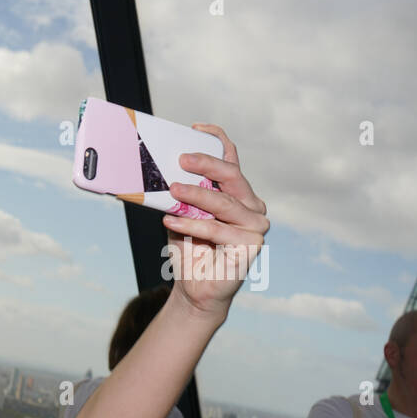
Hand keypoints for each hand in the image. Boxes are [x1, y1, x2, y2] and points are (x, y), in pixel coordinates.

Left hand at [164, 124, 269, 316]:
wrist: (194, 289)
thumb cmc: (188, 249)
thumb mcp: (179, 215)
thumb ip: (178, 196)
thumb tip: (161, 174)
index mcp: (236, 193)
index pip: (231, 160)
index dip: (217, 140)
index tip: (196, 128)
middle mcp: (251, 204)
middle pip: (231, 176)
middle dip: (205, 164)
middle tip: (181, 159)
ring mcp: (255, 224)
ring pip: (223, 203)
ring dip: (194, 196)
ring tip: (171, 191)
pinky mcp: (252, 244)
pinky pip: (218, 229)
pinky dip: (193, 224)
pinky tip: (173, 220)